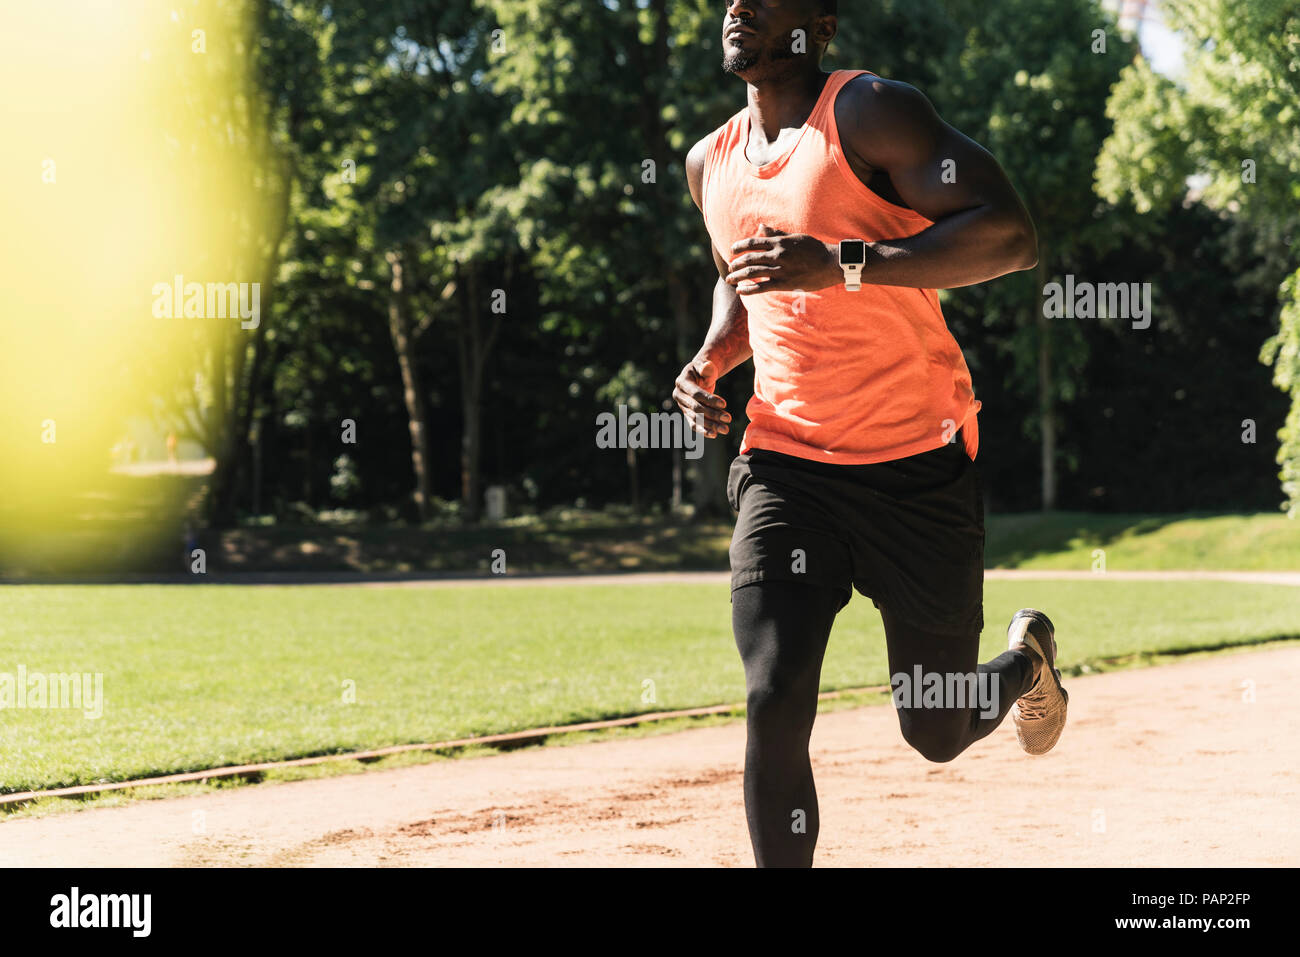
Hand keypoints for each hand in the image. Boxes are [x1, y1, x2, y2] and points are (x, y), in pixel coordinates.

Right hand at [672, 357, 730, 437]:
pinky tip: (714, 434)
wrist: (699, 375)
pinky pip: (694, 424)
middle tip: (728, 418)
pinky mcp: (686, 413)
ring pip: (696, 418)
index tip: (724, 404)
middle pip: (696, 408)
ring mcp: (682, 406)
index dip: (709, 399)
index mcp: (681, 382)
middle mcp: (678, 395)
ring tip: (725, 429)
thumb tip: (707, 367)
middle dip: (712, 414)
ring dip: (711, 425)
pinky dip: (703, 430)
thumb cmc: (704, 368)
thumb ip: (706, 366)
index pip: (696, 394)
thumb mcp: (704, 365)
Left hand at [726, 223, 841, 294]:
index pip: (753, 242)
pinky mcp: (785, 283)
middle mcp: (777, 255)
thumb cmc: (814, 249)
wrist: (831, 263)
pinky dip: (749, 289)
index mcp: (779, 242)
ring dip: (738, 276)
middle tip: (729, 267)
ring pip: (753, 273)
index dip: (740, 246)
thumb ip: (776, 234)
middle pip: (750, 258)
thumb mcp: (795, 237)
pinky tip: (740, 291)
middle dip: (736, 263)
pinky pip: (762, 287)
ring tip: (730, 280)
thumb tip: (760, 227)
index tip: (732, 250)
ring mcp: (780, 270)